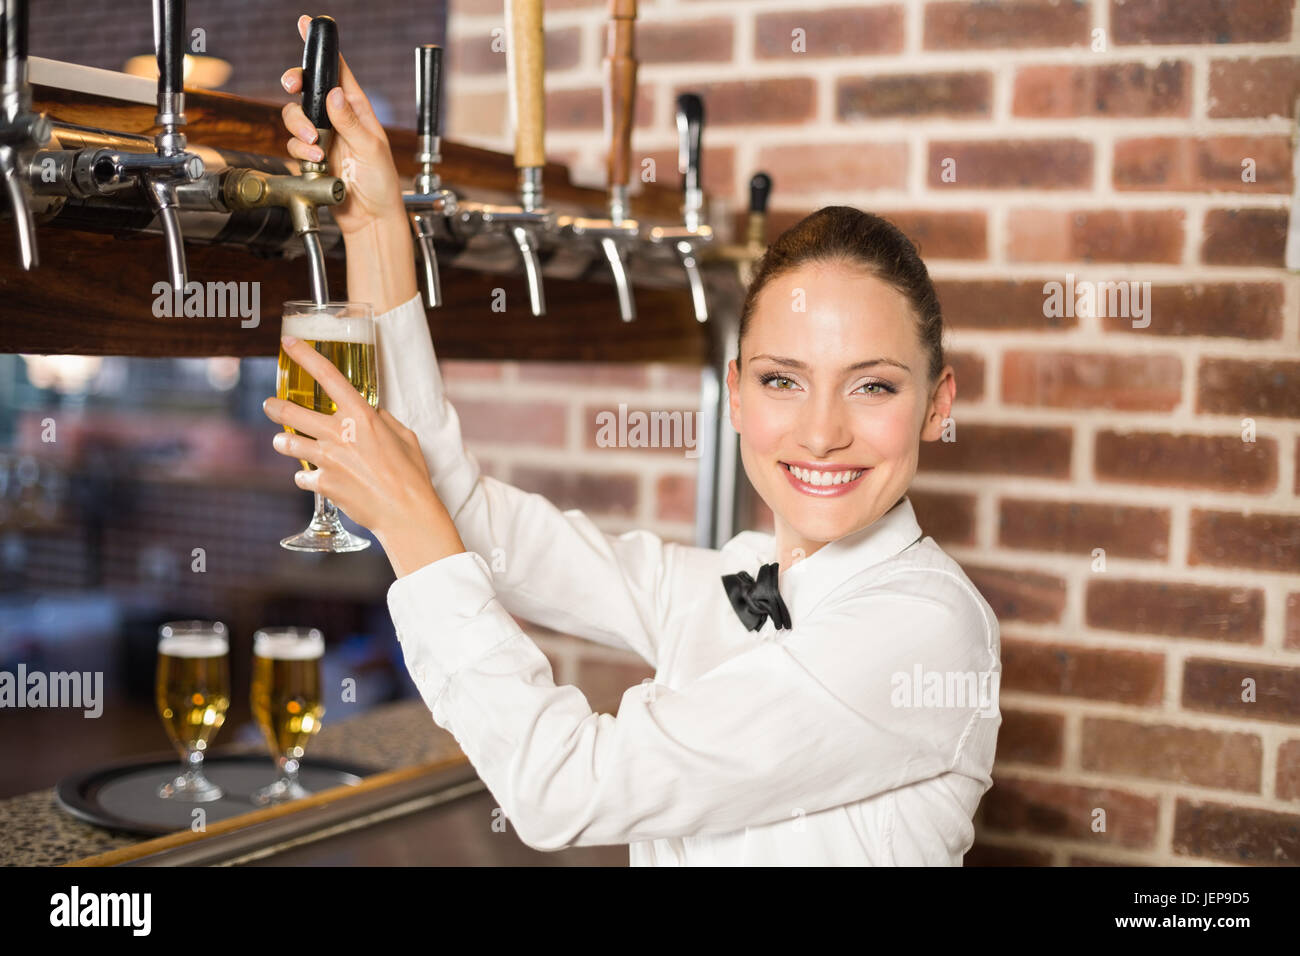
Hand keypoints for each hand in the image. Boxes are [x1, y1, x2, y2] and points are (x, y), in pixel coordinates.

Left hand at [263, 335, 464, 576]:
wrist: (406, 513)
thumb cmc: (411, 475)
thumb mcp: (404, 437)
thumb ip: (382, 420)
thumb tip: (370, 412)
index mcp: (361, 416)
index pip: (328, 376)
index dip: (305, 355)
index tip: (289, 343)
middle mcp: (339, 433)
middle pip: (290, 411)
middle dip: (274, 406)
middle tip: (270, 405)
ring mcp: (327, 459)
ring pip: (286, 443)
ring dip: (283, 442)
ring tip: (284, 442)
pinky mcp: (322, 484)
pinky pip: (302, 477)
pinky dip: (307, 477)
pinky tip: (318, 479)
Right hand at [279, 14, 404, 237]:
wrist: (370, 219)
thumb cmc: (382, 185)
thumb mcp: (371, 150)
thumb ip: (350, 123)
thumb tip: (333, 95)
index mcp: (357, 108)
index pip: (338, 70)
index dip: (323, 47)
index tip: (307, 24)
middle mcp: (338, 118)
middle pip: (306, 88)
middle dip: (295, 84)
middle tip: (292, 87)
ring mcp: (323, 136)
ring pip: (295, 116)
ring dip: (299, 127)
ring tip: (316, 145)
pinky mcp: (311, 156)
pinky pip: (294, 143)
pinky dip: (299, 149)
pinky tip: (315, 161)